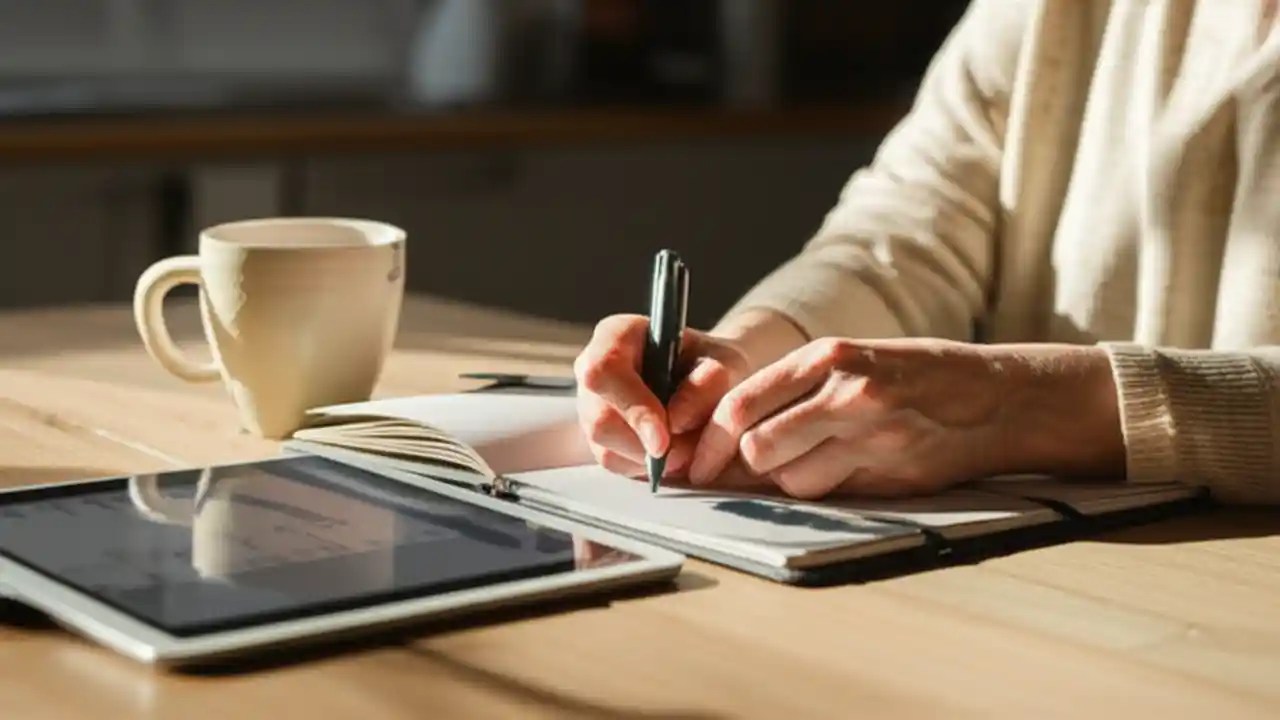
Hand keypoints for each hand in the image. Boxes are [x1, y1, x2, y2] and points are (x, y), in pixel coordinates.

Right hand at [572, 314, 752, 478]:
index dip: (632, 407)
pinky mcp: (595, 434)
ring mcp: (589, 403)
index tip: (664, 440)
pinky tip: (668, 453)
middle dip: (642, 444)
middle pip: (599, 418)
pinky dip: (644, 466)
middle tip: (681, 454)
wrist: (709, 381)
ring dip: (647, 458)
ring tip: (683, 450)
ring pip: (604, 446)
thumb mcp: (725, 364)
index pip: (604, 370)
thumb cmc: (713, 365)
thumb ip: (706, 385)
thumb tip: (674, 420)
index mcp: (617, 334)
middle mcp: (592, 367)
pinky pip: (612, 461)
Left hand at [687, 338, 1123, 498]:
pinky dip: (820, 490)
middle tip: (730, 476)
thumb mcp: (851, 363)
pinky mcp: (890, 464)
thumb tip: (730, 437)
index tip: (693, 463)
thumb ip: (795, 393)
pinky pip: (827, 491)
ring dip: (784, 481)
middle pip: (755, 445)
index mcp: (825, 355)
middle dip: (738, 468)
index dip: (708, 440)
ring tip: (811, 463)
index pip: (740, 403)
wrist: (993, 397)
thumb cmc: (912, 379)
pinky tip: (843, 471)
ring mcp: (869, 429)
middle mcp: (842, 388)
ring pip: (788, 477)